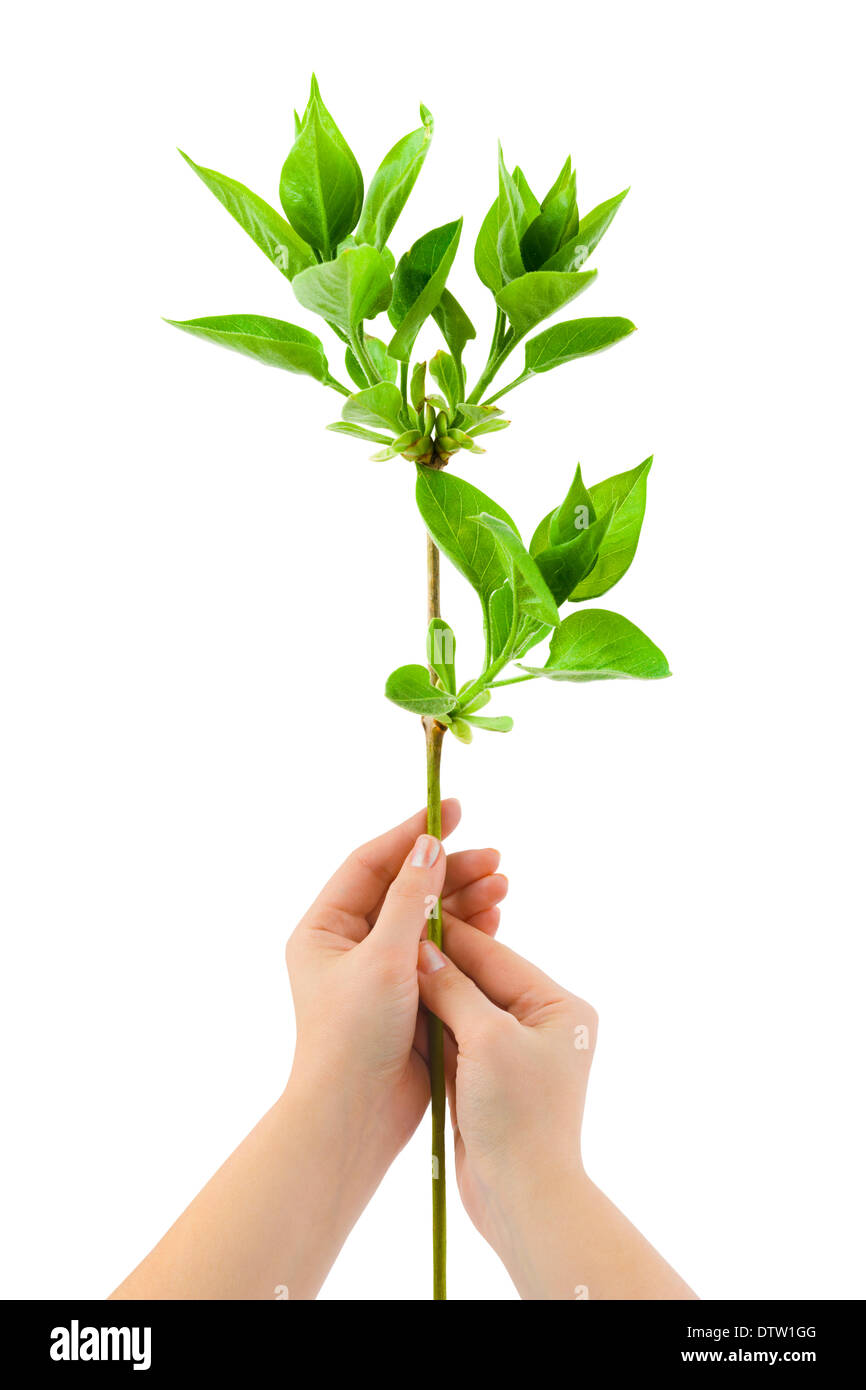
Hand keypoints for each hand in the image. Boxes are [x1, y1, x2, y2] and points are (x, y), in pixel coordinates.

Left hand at [286, 800, 506, 1163]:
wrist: (355, 1119)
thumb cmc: (353, 1037)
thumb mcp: (383, 959)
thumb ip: (409, 899)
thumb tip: (430, 846)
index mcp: (325, 929)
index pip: (371, 863)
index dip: (413, 834)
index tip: (452, 808)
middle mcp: (349, 945)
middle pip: (405, 888)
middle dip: (450, 871)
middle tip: (496, 859)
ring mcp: (381, 972)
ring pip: (428, 919)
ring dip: (464, 900)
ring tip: (503, 886)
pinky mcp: (410, 997)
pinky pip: (442, 952)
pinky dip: (468, 934)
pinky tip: (495, 919)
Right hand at [417, 918, 695, 1299]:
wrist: (523, 1198)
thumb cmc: (519, 1117)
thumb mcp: (487, 1039)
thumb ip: (455, 989)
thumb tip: (422, 951)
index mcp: (559, 1006)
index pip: (497, 956)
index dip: (451, 936)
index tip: (410, 913)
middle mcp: (542, 1025)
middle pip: (479, 980)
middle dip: (437, 965)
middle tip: (391, 940)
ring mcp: (515, 1055)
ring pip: (463, 1010)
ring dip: (429, 996)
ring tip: (387, 970)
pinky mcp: (490, 1082)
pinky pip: (455, 1041)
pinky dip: (430, 1028)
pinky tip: (397, 1011)